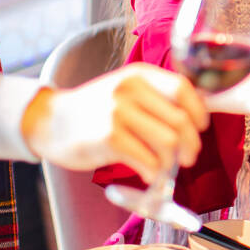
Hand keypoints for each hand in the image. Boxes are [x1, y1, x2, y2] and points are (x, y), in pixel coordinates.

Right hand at [21, 63, 207, 183]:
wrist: (49, 121)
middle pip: (181, 121)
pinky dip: (155, 173)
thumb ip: (156, 98)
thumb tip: (196, 120)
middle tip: (187, 157)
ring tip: (166, 167)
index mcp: (139, 75)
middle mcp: (130, 90)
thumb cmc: (94, 110)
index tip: (199, 129)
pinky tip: (149, 174)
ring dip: (173, 162)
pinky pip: (149, 161)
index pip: (184, 90)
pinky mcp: (109, 138)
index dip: (198, 113)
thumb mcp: (124, 91)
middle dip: (191, 145)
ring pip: (169, 143)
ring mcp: (119, 113)